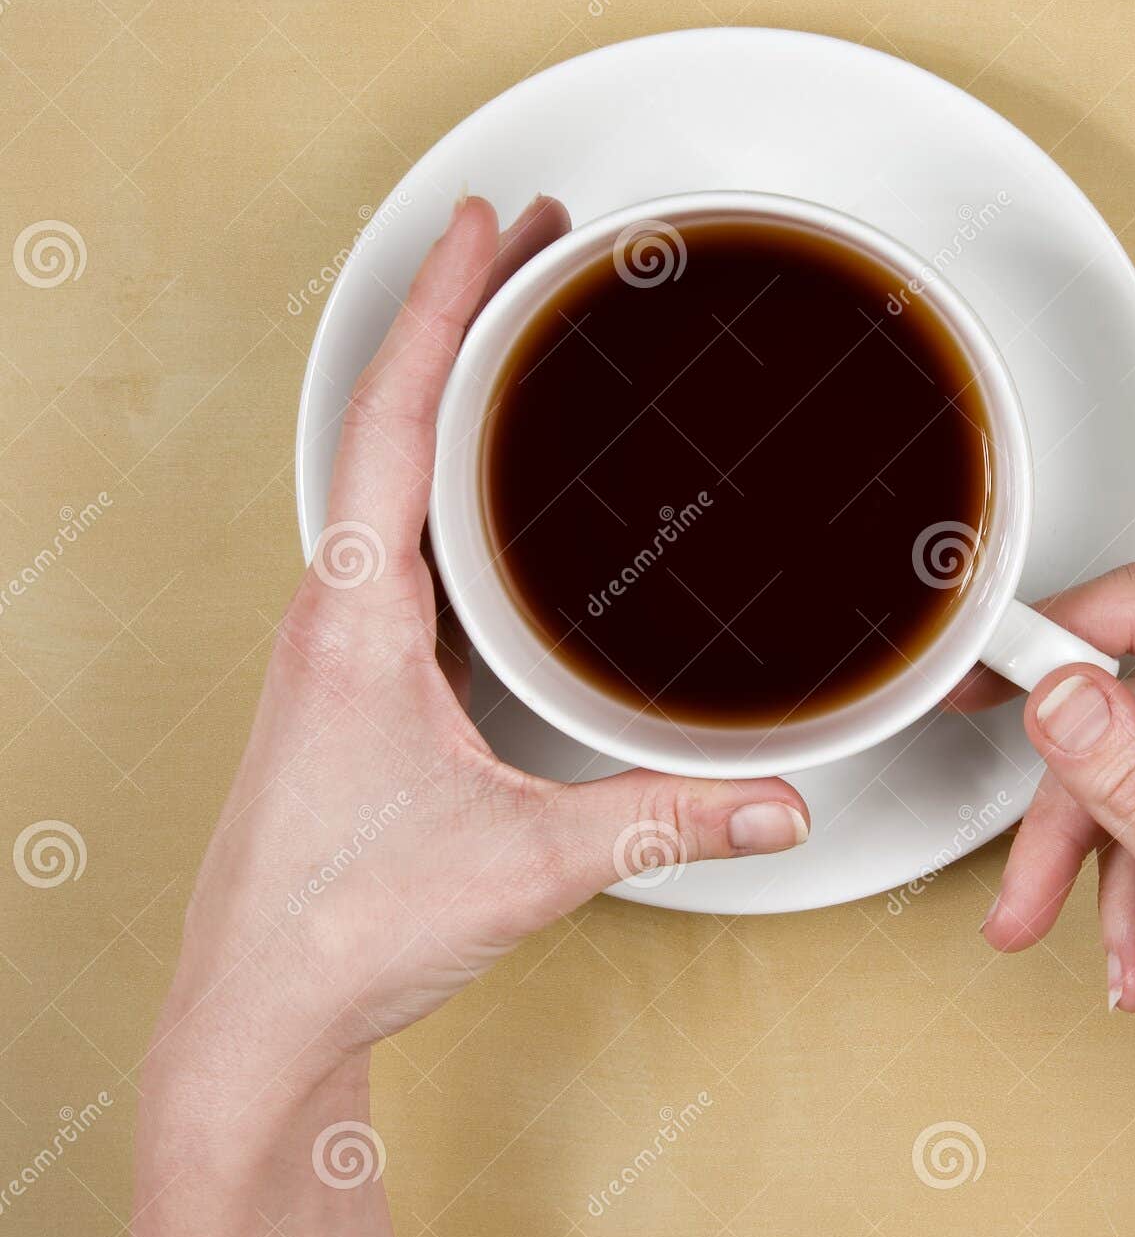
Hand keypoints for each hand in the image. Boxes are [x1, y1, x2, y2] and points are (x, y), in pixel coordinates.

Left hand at [157, 197, 808, 1089]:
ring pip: (390, 486)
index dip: (444, 312)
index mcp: (352, 624)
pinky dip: (446, 492)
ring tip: (517, 347)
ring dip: (448, 403)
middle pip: (392, 425)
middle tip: (529, 251)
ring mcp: (335, 651)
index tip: (486, 227)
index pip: (397, 423)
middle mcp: (330, 619)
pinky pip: (402, 555)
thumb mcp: (531, 863)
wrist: (259, 1009)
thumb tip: (774, 801)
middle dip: (460, 322)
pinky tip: (492, 504)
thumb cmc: (341, 928)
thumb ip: (667, 822)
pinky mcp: (351, 688)